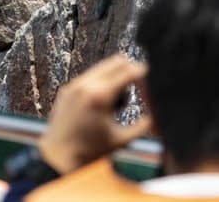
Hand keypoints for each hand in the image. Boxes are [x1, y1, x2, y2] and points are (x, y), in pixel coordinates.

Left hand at [37, 55, 151, 173]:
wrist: (58, 157)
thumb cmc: (90, 152)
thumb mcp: (122, 140)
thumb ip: (144, 125)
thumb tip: (160, 115)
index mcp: (101, 96)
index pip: (130, 71)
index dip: (145, 74)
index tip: (153, 81)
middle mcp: (86, 85)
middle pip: (118, 61)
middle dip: (131, 72)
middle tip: (136, 91)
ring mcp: (74, 85)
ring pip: (103, 67)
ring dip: (116, 78)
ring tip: (115, 104)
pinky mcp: (67, 89)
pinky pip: (90, 76)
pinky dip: (101, 83)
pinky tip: (101, 106)